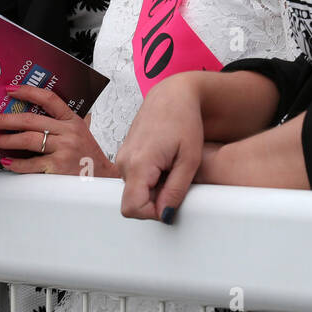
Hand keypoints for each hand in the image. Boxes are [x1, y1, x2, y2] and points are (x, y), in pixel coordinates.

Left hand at [0, 84, 114, 176]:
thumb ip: (60, 122)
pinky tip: (5, 161)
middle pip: (30, 120)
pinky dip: (16, 163)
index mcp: (72, 119)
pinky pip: (32, 164)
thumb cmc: (86, 154)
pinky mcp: (59, 167)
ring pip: (28, 139)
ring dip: (6, 139)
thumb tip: (29, 113)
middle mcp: (68, 132)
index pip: (48, 98)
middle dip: (4, 119)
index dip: (27, 92)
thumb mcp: (78, 131)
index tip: (9, 89)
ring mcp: (64, 149)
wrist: (102, 177)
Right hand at [116, 74, 205, 221]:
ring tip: (171, 169)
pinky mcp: (124, 156)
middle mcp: (124, 162)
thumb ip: (175, 191)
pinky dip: (150, 179)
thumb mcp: (189, 160)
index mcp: (139, 163)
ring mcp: (122, 158)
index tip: (172, 201)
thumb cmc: (184, 120)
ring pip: (134, 192)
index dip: (154, 213)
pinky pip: (134, 180)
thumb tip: (165, 215)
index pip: (133, 209)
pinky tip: (164, 164)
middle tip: (176, 179)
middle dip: (156, 200)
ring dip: (154, 189)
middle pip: (134, 202)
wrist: (173, 96)